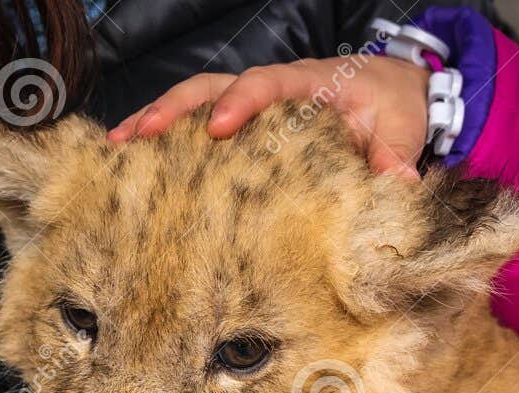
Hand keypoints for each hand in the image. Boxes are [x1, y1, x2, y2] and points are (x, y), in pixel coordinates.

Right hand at [108, 56, 430, 176]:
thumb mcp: (402, 132)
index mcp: (309, 83)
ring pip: (196, 101)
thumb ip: (396, 158)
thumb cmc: (393, 109)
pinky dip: (166, 139)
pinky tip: (135, 161)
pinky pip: (199, 124)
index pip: (268, 83)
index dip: (241, 101)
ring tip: (116, 146)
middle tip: (137, 136)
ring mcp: (252, 104)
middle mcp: (271, 88)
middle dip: (173, 108)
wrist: (393, 94)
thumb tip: (400, 183)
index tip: (218, 128)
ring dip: (155, 120)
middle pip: (212, 85)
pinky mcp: (243, 124)